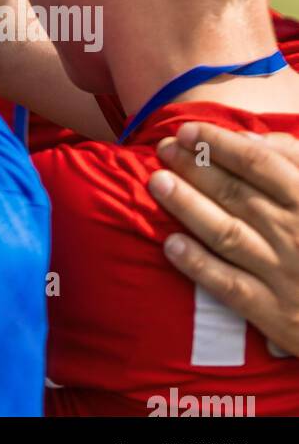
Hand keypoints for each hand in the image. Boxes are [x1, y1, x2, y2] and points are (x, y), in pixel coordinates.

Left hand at [149, 123, 298, 355]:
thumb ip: (295, 161)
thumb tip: (253, 138)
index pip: (259, 163)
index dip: (219, 143)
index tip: (187, 130)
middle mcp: (296, 234)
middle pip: (235, 193)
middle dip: (194, 167)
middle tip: (164, 149)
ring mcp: (284, 274)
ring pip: (227, 233)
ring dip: (188, 206)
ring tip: (158, 183)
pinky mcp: (275, 313)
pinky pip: (231, 286)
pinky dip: (199, 265)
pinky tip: (171, 245)